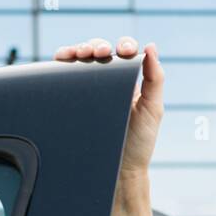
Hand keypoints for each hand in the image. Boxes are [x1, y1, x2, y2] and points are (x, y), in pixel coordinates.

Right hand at [54, 36, 163, 179]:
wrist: (119, 170)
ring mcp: (88, 92)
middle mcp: (108, 83)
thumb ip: (155, 78)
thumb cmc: (139, 143)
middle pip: (98, 52)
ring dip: (77, 50)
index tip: (122, 51)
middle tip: (98, 52)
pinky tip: (61, 61)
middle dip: (96, 45)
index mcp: (128, 81)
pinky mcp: (71, 102)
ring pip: (79, 61)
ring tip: (78, 53)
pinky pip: (62, 79)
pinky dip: (59, 65)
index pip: (123, 53)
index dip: (121, 45)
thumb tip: (151, 47)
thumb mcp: (153, 108)